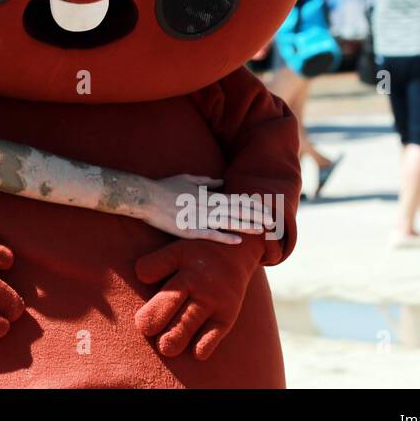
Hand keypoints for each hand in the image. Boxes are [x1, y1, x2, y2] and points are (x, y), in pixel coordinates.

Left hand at [134, 237, 263, 359]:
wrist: (235, 254)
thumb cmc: (194, 258)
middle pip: (171, 298)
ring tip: (165, 348)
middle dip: (156, 315)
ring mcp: (213, 299)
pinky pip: (214, 333)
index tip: (142, 278)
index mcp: (179, 259)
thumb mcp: (175, 250)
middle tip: (145, 328)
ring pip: (190, 320)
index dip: (147, 271)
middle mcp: (197, 280)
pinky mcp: (226, 316)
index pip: (156, 266)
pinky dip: (205, 344)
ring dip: (177, 335)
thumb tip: (140, 278)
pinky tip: (196, 353)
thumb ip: (155, 265)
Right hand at [139, 174, 273, 244]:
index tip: (266, 209)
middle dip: (255, 216)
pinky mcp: (190, 230)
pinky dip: (225, 237)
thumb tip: (221, 182)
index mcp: (208, 194)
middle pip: (237, 211)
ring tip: (262, 231)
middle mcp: (207, 205)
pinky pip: (211, 234)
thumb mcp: (187, 179)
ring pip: (228, 222)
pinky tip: (238, 241)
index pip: (236, 199)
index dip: (252, 205)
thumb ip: (206, 182)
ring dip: (246, 226)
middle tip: (273, 223)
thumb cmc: (165, 187)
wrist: (147, 197)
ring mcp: (200, 218)